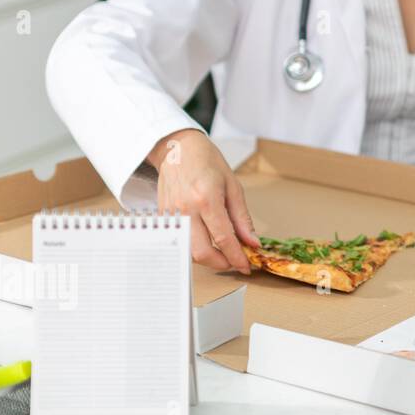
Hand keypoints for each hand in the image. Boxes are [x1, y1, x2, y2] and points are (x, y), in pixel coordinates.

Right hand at [149, 129, 260, 273]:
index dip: (236, 257)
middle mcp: (186, 209)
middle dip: (221, 263)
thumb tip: (252, 242)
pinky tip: (207, 242)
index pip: (223, 238)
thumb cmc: (208, 163)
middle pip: (201, 252)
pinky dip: (194, 247)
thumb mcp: (233, 186)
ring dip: (207, 258)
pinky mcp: (162, 218)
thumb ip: (242, 218)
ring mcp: (171, 215)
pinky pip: (178, 241)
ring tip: (222, 252)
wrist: (178, 149)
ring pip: (188, 251)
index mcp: (207, 199)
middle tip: (234, 262)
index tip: (246, 266)